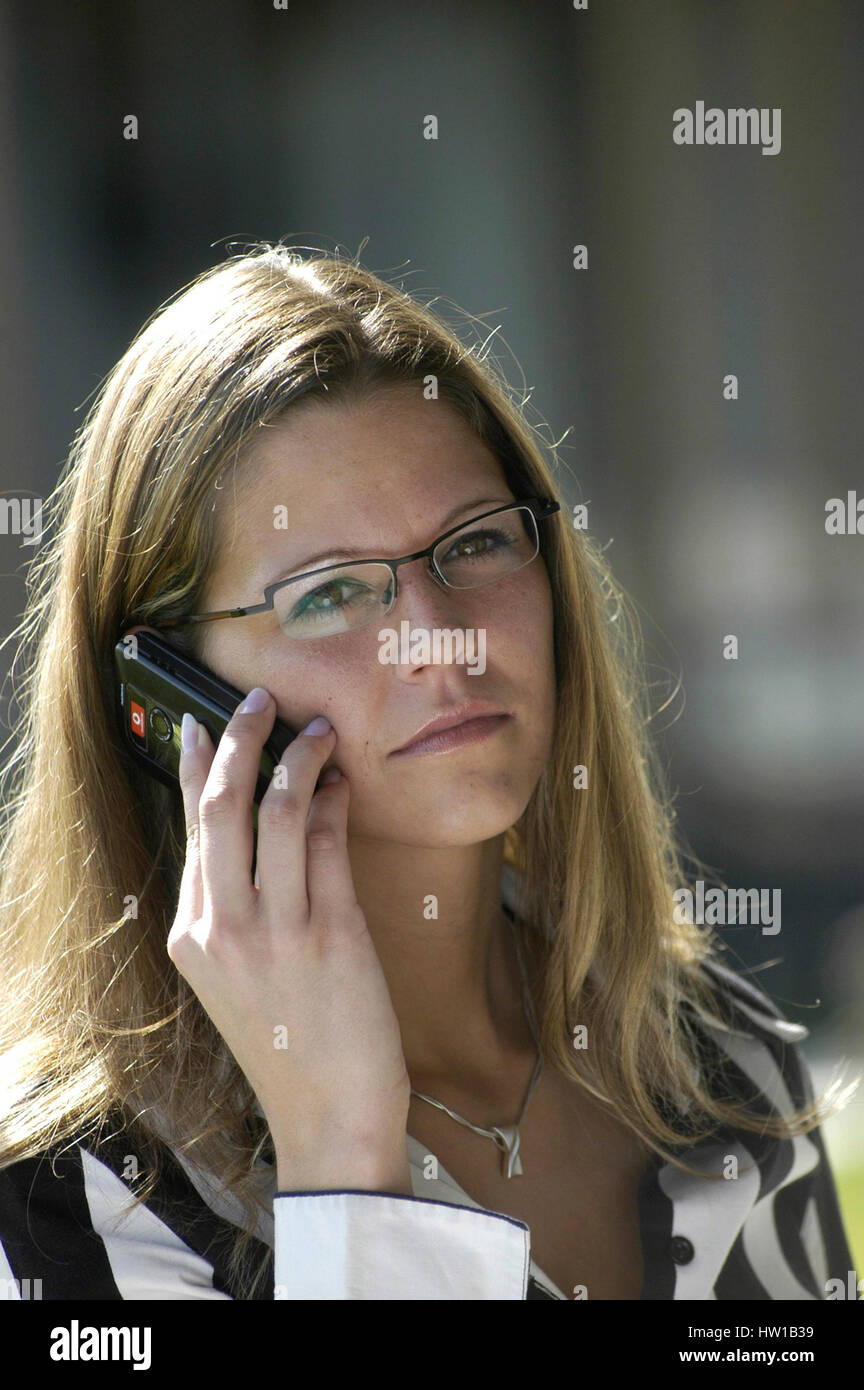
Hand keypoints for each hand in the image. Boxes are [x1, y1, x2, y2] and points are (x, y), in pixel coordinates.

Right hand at [167, 688, 412, 1190]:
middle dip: (241, 739)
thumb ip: (242, 906)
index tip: (201, 725)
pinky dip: (335, 802)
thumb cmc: (291, 1047)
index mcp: (192, 936)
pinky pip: (328, 844)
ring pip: (278, 811)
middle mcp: (222, 928)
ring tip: (319, 733)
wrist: (329, 1119)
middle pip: (222, 806)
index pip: (190, 830)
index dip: (195, 768)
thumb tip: (271, 820)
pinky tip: (344, 784)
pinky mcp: (331, 934)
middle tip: (261, 702)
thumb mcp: (241, 977)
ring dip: (299, 758)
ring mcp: (275, 930)